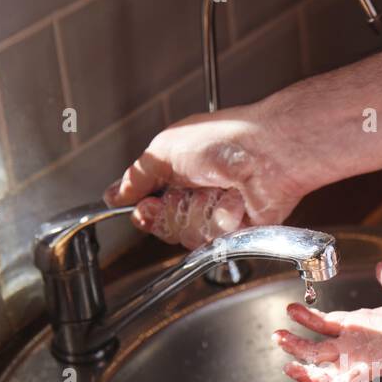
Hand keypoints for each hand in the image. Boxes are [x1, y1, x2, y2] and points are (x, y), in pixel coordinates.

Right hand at [104, 109, 309, 248]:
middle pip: (165, 227)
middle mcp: (194, 194)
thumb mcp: (164, 150)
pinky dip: (220, 220)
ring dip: (198, 213)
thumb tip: (113, 194)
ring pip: (188, 236)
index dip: (143, 211)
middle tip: (184, 194)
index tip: (143, 206)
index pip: (147, 207)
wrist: (268, 154)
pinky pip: (213, 241)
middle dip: (170, 213)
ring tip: (218, 190)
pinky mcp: (235, 232)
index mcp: (176, 173)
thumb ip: (136, 176)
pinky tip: (234, 202)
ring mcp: (215, 214)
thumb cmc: (224, 140)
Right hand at [274, 262, 381, 381]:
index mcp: (360, 326)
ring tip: (283, 355)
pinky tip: (310, 376)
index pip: (325, 324)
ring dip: (302, 361)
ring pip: (322, 363)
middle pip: (316, 346)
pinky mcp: (371, 369)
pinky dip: (327, 381)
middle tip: (276, 335)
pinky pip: (343, 381)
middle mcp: (356, 344)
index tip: (289, 309)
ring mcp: (361, 358)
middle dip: (294, 342)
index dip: (306, 319)